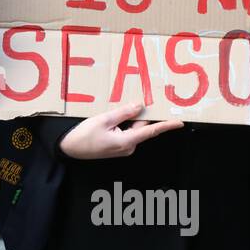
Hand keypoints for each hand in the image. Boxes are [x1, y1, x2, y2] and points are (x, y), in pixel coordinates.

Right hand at [59, 102, 183, 159]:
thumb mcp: (104, 120)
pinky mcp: (116, 147)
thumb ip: (123, 113)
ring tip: (117, 110)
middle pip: (140, 127)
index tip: (180, 122)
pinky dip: (123, 124)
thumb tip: (140, 106)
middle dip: (139, 114)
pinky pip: (126, 133)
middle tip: (138, 100)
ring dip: (129, 119)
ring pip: (132, 129)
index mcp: (127, 141)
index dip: (166, 126)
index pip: (151, 131)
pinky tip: (113, 118)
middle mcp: (128, 147)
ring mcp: (122, 149)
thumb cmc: (84, 135)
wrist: (69, 148)